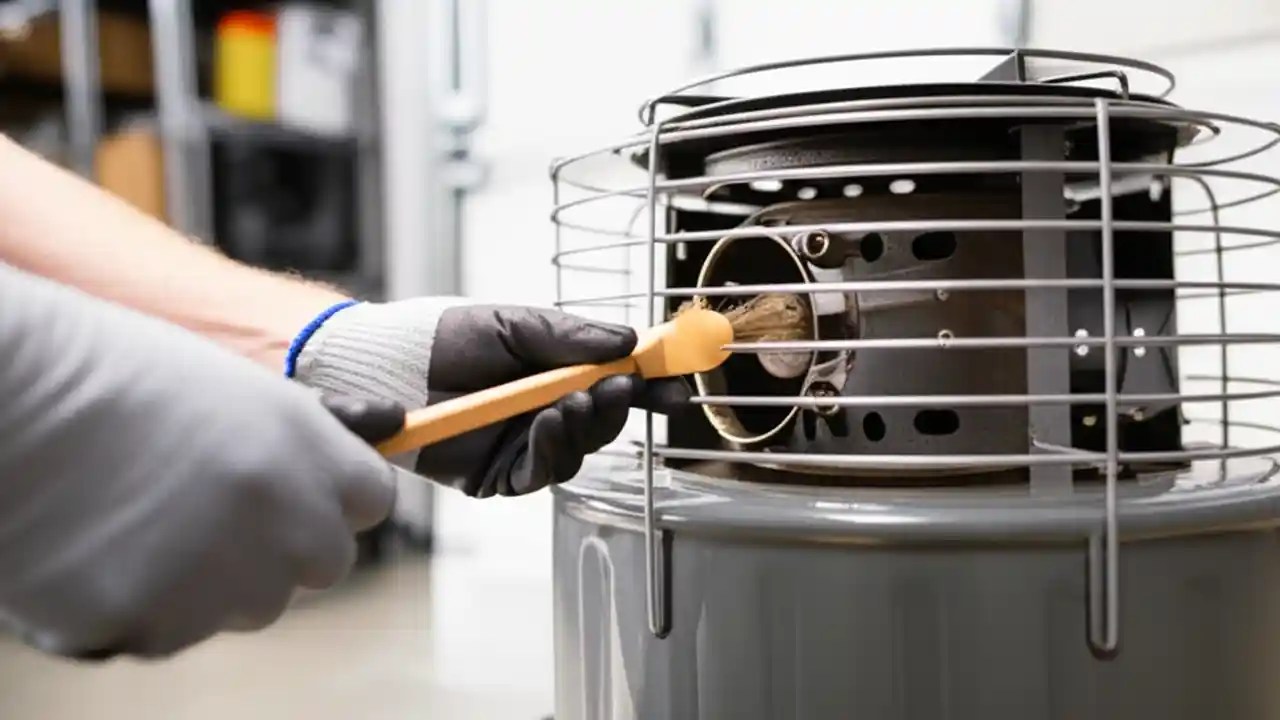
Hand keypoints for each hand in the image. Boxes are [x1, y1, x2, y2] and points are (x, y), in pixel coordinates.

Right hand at [0, 263, 397, 658]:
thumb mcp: (231, 386)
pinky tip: (91, 549)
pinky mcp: (152, 624)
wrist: (8, 397)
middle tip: (207, 506)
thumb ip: (306, 432)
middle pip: (322, 563)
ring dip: (207, 578)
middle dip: (279, 545)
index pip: (370, 502)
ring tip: (132, 514)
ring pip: (245, 606)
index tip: (297, 489)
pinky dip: (133, 605)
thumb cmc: (111, 374)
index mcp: (309, 451)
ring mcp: (223, 580)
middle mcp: (285, 520)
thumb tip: (391, 427)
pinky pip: (164, 632)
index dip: (331, 496)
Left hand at [295, 300, 689, 496]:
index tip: (677, 383)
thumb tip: (629, 339)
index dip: (650, 387)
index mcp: (556, 375)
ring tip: (572, 401)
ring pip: (578, 453)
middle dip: (620, 405)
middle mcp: (545, 414)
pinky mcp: (497, 476)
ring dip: (585, 427)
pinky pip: (538, 474)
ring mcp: (523, 448)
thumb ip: (570, 334)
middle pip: (603, 423)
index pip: (615, 384)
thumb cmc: (448, 338)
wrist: (388, 366)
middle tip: (625, 385)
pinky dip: (551, 451)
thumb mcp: (515, 324)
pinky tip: (547, 424)